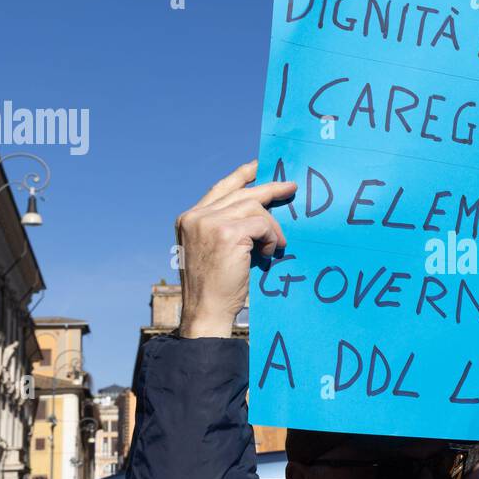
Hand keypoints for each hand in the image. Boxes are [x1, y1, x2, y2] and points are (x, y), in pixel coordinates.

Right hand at [174, 159, 296, 338]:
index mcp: (189, 219)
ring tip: (277, 245)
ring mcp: (209, 223)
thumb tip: (258, 209)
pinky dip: (271, 237)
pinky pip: (261, 224)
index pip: (219, 188)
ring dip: (272, 227)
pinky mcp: (227, 234)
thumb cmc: (214, 288)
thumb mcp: (212, 250)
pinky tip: (270, 253)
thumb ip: (225, 227)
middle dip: (268, 189)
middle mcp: (196, 217)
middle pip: (240, 192)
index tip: (258, 166)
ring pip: (254, 207)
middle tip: (290, 187)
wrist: (206, 312)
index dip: (241, 176)